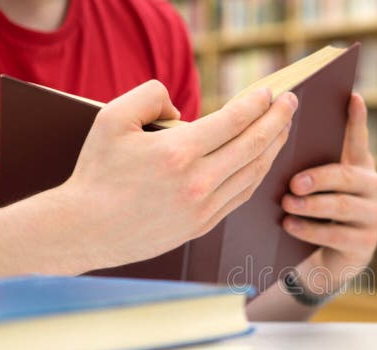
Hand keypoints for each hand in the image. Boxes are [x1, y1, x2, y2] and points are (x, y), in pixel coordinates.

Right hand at [54, 80, 296, 269]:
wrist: (85, 229)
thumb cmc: (96, 172)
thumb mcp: (113, 119)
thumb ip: (151, 97)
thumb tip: (184, 111)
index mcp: (178, 153)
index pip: (233, 121)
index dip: (256, 104)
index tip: (270, 92)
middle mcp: (198, 182)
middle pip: (253, 145)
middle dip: (278, 120)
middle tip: (291, 103)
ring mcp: (204, 207)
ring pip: (253, 172)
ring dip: (273, 147)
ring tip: (282, 128)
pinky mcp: (204, 225)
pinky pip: (242, 195)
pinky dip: (258, 174)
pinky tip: (263, 160)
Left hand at [280, 93, 376, 293]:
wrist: (330, 256)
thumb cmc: (317, 210)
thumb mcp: (315, 185)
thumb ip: (308, 163)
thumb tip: (280, 134)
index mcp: (361, 165)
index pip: (359, 139)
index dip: (357, 120)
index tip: (353, 97)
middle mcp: (375, 187)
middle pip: (347, 177)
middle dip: (319, 178)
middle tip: (293, 182)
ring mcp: (374, 216)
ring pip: (342, 207)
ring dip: (312, 205)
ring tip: (287, 204)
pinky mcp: (365, 244)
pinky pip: (336, 236)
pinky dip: (310, 230)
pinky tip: (289, 225)